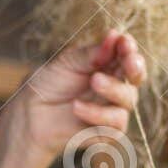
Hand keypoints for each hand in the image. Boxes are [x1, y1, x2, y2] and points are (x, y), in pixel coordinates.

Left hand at [15, 30, 146, 160]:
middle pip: (136, 75)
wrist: (31, 115)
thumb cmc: (48, 84)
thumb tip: (114, 36)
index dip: (129, 48)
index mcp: (107, 65)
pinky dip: (97, 113)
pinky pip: (116, 122)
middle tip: (129, 61)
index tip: (124, 41)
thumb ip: (91, 54)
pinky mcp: (108, 131)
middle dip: (135, 66)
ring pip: (129, 98)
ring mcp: (113, 108)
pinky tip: (76, 106)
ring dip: (114, 88)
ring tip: (94, 81)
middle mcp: (115, 85)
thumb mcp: (67, 62)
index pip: (127, 54)